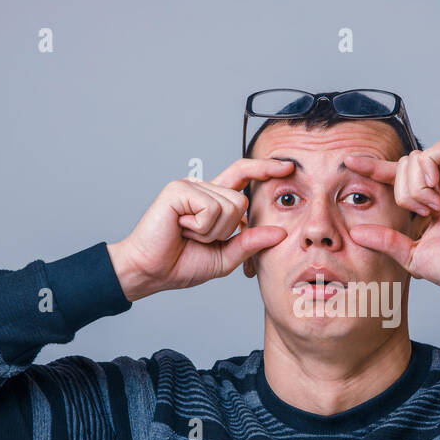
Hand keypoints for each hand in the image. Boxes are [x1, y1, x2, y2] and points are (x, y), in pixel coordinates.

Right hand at [107, 158, 292, 300]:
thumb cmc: (181, 264)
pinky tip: (181, 229)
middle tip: (199, 238)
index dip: (264, 169)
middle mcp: (203, 188)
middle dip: (227, 230)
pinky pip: (212, 208)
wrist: (151, 272)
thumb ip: (251, 243)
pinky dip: (201, 227)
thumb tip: (281, 232)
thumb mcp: (225, 257)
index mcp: (213, 201)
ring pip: (230, 206)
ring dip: (212, 231)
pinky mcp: (179, 189)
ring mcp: (190, 186)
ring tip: (188, 234)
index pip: (243, 176)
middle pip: (242, 201)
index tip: (287, 167)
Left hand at [343, 141, 439, 302]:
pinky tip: (433, 191)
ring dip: (415, 186)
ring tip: (432, 208)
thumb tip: (356, 232)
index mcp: (425, 203)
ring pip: (415, 158)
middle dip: (401, 190)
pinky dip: (429, 169)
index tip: (349, 163)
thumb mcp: (408, 254)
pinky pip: (438, 152)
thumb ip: (384, 240)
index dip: (372, 167)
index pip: (394, 176)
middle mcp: (437, 187)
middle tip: (421, 213)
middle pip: (401, 164)